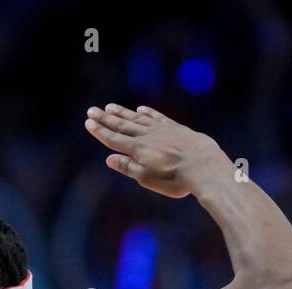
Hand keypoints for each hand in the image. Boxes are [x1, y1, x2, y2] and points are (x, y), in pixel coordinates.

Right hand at [84, 103, 228, 197]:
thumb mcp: (147, 178)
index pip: (113, 139)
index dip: (100, 131)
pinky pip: (157, 117)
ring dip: (122, 112)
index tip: (88, 122)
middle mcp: (146, 136)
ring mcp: (161, 130)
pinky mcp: (175, 128)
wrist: (203, 165)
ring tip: (110, 107)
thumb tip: (109, 159)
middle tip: (92, 110)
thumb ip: (128, 167)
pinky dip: (147, 112)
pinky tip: (140, 109)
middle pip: (122, 125)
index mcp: (137, 150)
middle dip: (105, 118)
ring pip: (137, 118)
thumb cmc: (174, 178)